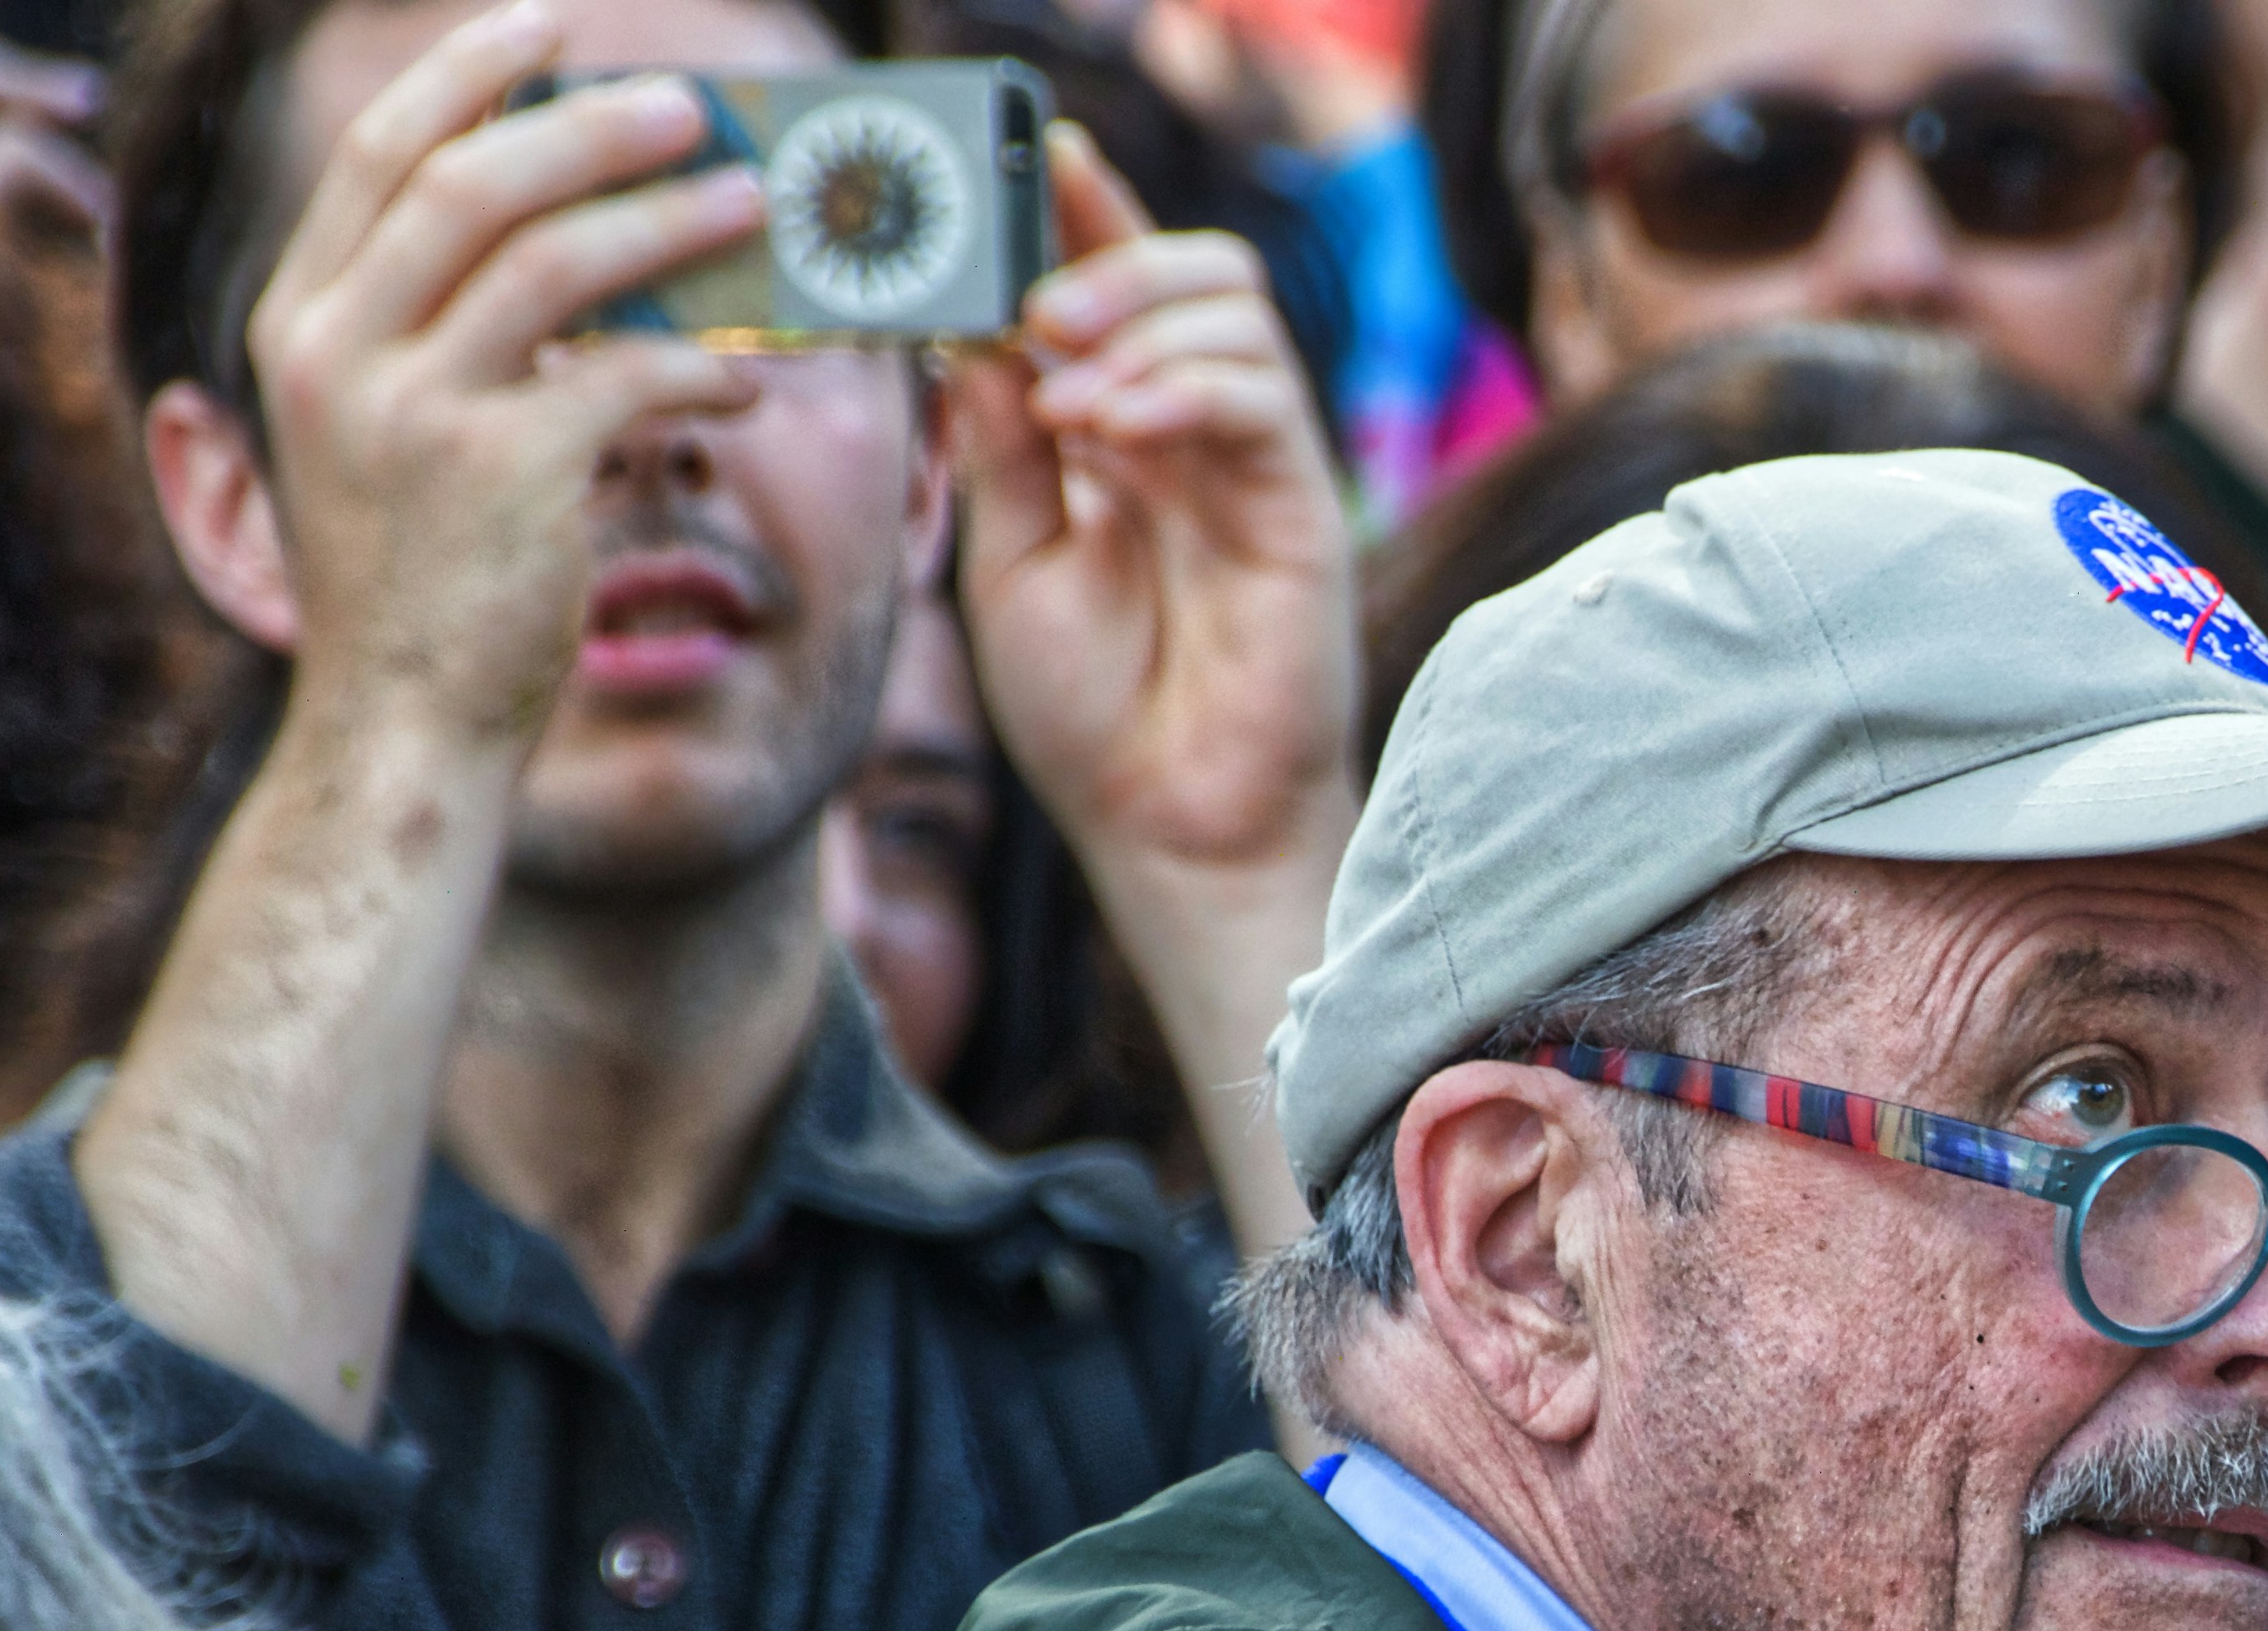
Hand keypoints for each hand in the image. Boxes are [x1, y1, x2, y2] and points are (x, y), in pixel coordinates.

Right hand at [246, 3, 763, 752]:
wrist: (401, 730)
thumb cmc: (423, 585)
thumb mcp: (395, 437)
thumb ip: (447, 334)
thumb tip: (587, 243)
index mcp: (299, 325)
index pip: (379, 158)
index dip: (465, 75)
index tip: (545, 24)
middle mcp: (333, 353)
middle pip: (466, 181)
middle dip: (585, 127)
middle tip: (691, 105)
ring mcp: (411, 413)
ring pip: (554, 262)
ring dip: (667, 222)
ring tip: (754, 204)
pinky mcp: (501, 478)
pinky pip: (622, 377)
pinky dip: (698, 366)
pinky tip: (751, 380)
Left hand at [949, 128, 1352, 1271]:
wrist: (1168, 830)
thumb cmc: (1097, 715)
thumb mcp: (1010, 557)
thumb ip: (999, 443)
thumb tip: (966, 325)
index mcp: (1130, 435)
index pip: (1116, 288)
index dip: (1078, 217)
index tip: (1019, 165)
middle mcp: (1200, 433)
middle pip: (1193, 269)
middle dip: (1108, 253)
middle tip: (1032, 301)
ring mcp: (1257, 464)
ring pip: (1233, 308)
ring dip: (1136, 317)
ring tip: (1062, 380)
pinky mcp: (1301, 507)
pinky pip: (1258, 395)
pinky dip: (1176, 384)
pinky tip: (1107, 426)